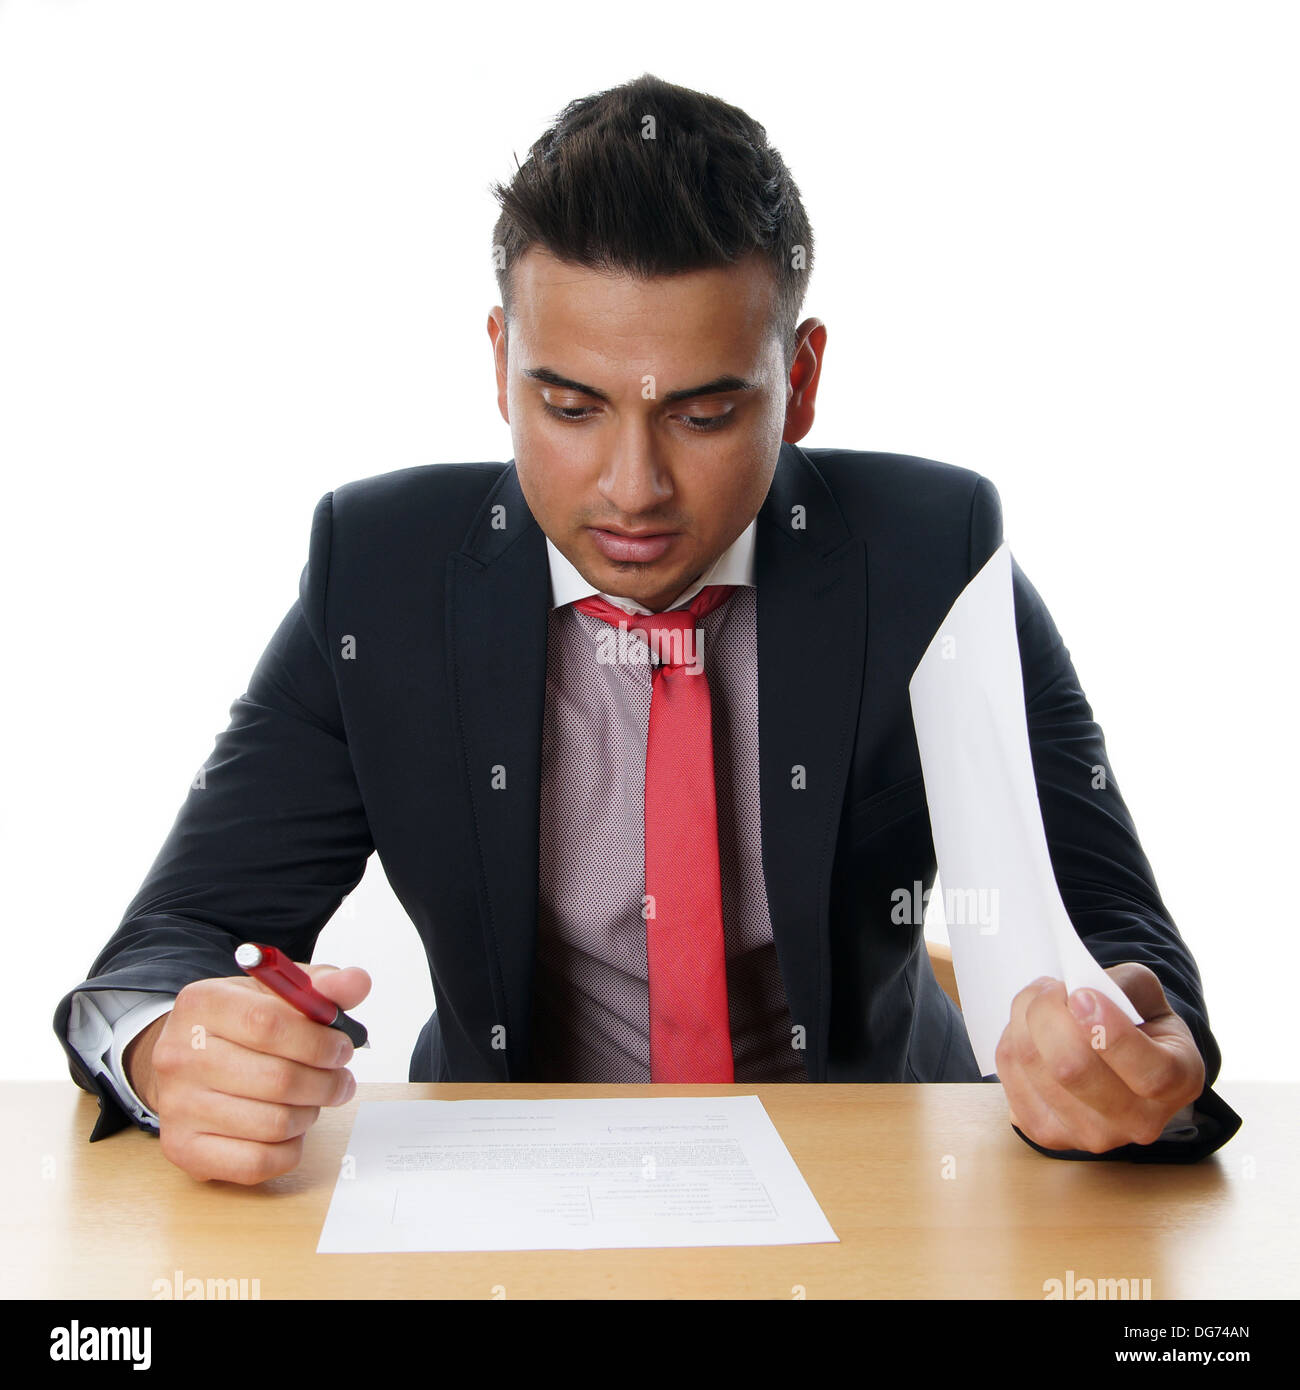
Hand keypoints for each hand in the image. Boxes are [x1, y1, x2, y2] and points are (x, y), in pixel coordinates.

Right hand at [126, 962, 370, 1184]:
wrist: (185, 1059)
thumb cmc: (238, 1024)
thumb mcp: (276, 993)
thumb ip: (321, 987)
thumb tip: (357, 982)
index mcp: (202, 1004)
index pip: (268, 1024)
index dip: (318, 1041)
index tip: (342, 1048)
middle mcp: (179, 1055)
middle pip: (276, 1079)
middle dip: (325, 1083)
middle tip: (341, 1080)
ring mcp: (176, 1107)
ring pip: (273, 1124)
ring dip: (310, 1114)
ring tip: (313, 1099)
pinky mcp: (183, 1149)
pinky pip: (256, 1163)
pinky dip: (288, 1149)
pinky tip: (290, 1128)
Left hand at [994, 962, 1204, 1153]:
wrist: (1115, 1054)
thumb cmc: (1133, 1017)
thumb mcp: (1143, 990)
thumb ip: (1118, 985)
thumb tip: (1074, 993)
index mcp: (1180, 1080)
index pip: (1150, 1074)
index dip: (1110, 1033)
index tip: (1083, 996)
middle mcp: (1140, 1121)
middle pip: (1072, 1068)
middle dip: (1048, 1012)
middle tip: (1052, 987)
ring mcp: (1091, 1135)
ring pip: (1033, 1064)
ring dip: (1024, 1017)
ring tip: (1039, 1001)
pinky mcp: (1047, 1133)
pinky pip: (1010, 1072)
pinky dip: (1011, 1037)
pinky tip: (1028, 1029)